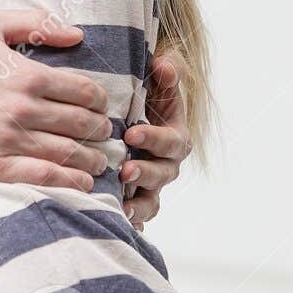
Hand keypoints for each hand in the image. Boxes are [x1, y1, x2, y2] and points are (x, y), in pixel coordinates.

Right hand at [0, 9, 112, 190]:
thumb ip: (35, 23)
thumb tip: (77, 34)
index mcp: (26, 75)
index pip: (84, 91)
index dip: (99, 100)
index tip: (99, 105)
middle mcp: (22, 109)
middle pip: (81, 124)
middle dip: (99, 129)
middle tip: (103, 134)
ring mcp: (7, 139)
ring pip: (67, 152)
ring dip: (90, 157)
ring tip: (98, 160)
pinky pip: (41, 177)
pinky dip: (69, 180)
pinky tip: (82, 181)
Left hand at [119, 50, 191, 229]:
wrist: (135, 111)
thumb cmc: (149, 94)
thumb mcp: (161, 79)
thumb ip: (167, 71)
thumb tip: (164, 66)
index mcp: (175, 136)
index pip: (170, 141)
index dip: (154, 139)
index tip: (131, 134)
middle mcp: (166, 163)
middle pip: (162, 174)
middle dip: (145, 173)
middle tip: (125, 171)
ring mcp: (151, 184)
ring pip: (151, 200)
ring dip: (139, 205)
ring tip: (123, 207)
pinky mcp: (135, 199)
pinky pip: (137, 217)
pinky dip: (131, 224)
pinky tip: (117, 227)